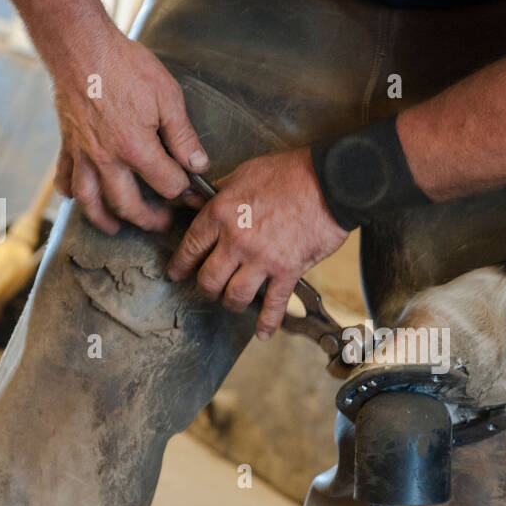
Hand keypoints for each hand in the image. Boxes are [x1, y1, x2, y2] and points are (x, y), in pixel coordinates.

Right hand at [51, 29, 207, 233]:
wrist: (79, 45)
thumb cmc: (124, 65)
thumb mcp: (167, 96)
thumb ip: (183, 135)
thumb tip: (198, 163)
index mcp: (137, 148)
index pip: (167, 184)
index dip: (185, 191)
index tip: (194, 192)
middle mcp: (107, 159)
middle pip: (128, 205)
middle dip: (149, 219)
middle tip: (162, 222)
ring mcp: (84, 153)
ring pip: (91, 200)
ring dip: (103, 219)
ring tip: (115, 228)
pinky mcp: (67, 143)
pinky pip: (64, 176)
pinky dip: (68, 192)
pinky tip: (76, 198)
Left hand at [166, 148, 350, 338]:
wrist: (329, 181)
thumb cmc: (290, 172)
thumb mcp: (246, 172)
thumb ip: (221, 190)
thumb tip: (199, 199)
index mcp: (221, 213)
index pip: (191, 246)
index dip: (181, 264)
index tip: (177, 273)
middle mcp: (236, 240)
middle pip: (208, 278)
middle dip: (205, 288)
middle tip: (207, 290)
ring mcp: (261, 259)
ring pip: (235, 296)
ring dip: (231, 303)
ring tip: (233, 302)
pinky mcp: (287, 271)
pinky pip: (274, 305)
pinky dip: (267, 323)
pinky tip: (262, 332)